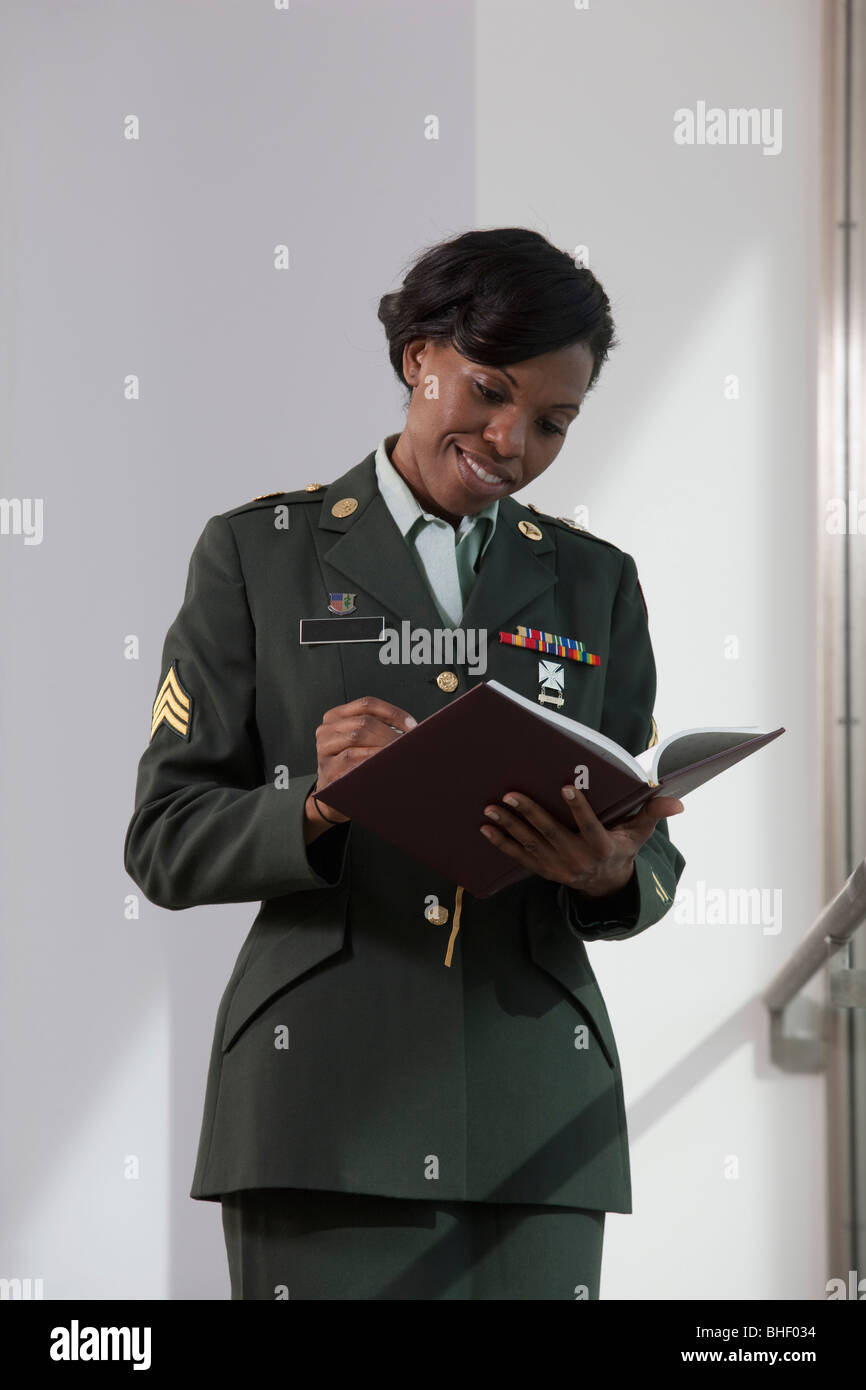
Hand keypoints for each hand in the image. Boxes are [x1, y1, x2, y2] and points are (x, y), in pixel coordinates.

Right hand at [304, 696, 416, 839]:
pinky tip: (385, 764)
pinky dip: (371, 758)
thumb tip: (412, 728)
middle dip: (390, 732)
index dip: (393, 713)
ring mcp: (324, 749)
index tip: (413, 726)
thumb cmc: (353, 764)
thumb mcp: (361, 742)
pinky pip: (351, 758)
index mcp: (336, 716)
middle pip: (363, 721)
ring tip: (399, 754)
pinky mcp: (327, 769)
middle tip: (409, 744)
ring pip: (357, 736)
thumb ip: (378, 729)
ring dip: (382, 745)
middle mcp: (326, 729)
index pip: (367, 704)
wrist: (334, 794)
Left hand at [479, 787, 683, 896]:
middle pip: (551, 834)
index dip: (578, 808)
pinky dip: (501, 843)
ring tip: (491, 807)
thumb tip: (677, 803)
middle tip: (511, 794)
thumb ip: (652, 814)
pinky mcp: (542, 869)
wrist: (604, 884)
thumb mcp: (639, 834)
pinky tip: (486, 828)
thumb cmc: (621, 848)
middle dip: (530, 814)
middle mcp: (577, 859)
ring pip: (530, 843)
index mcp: (601, 847)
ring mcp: (557, 866)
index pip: (590, 826)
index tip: (566, 787)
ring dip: (509, 825)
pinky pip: (519, 856)